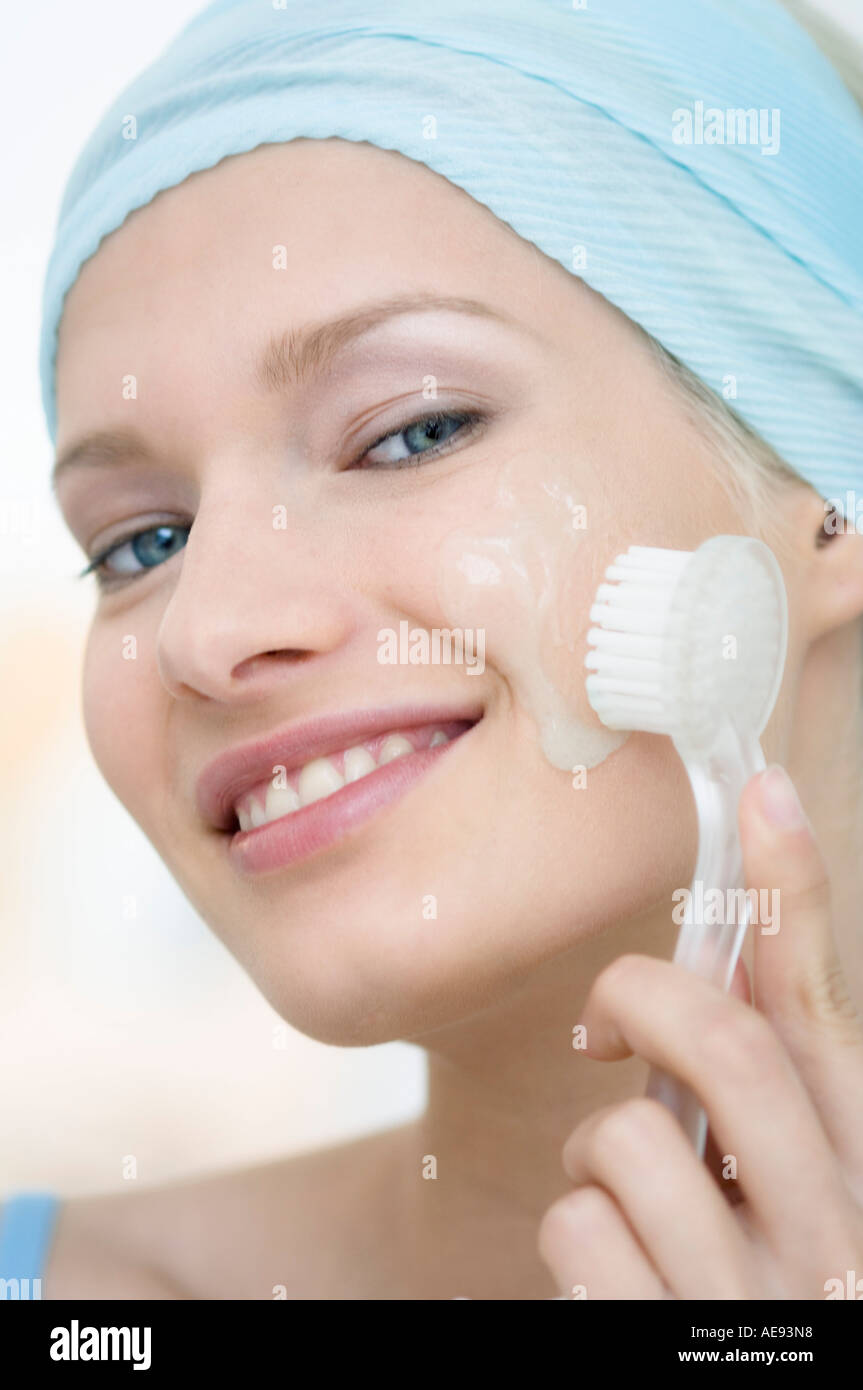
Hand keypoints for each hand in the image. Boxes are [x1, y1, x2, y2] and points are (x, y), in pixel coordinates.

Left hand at [538, 764, 862, 1298]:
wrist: (722, 1380)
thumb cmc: (738, 1280)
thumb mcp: (773, 1188)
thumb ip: (758, 1097)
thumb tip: (726, 963)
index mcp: (858, 1168)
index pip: (821, 1009)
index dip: (795, 893)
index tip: (763, 790)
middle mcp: (834, 1234)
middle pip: (732, 1048)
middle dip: (642, 999)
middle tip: (605, 1024)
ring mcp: (756, 1300)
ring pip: (634, 1142)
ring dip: (594, 1154)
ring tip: (616, 1194)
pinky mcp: (673, 1344)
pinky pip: (581, 1230)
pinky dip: (572, 1234)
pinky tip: (607, 1276)